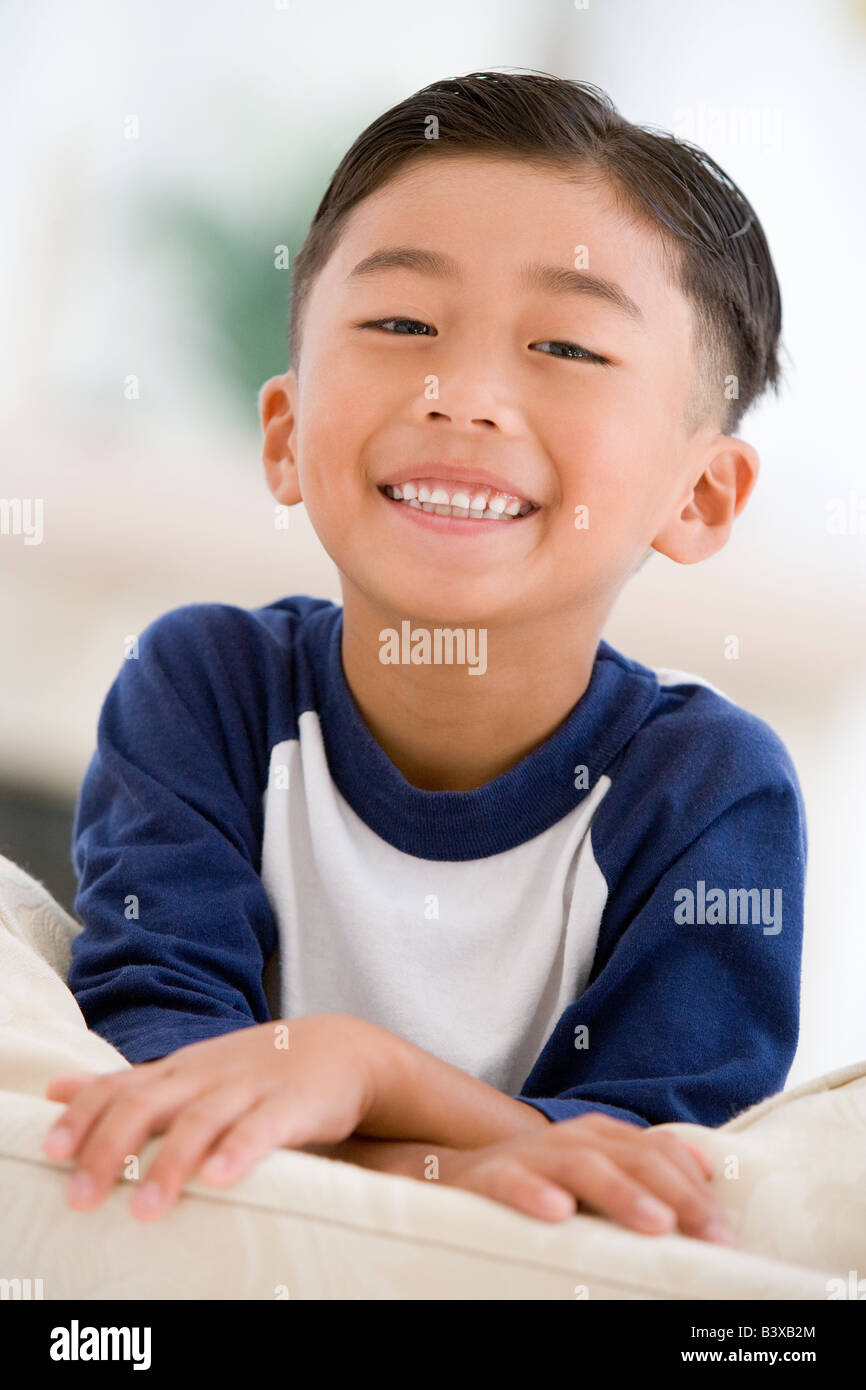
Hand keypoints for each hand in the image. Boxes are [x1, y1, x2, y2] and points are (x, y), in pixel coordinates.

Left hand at [42, 1014, 377, 1220]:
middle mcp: (206, 1074)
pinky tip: (220, 1178)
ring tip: (145, 1209)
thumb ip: (126, 1084)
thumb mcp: (187, 1071)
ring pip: (202, 1120)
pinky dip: (240, 1150)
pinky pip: (264, 1127)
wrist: (339, 1048)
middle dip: (110, 1148)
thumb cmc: (252, 1070)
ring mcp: (249, 1087)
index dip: (84, 1117)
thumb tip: (54, 1089)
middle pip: (149, 1103)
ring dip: (170, 1163)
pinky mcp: (293, 1104)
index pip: (120, 1086)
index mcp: (178, 1069)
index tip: (52, 1152)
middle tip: (81, 1196)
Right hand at [438, 1112, 733, 1243]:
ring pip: (581, 1165)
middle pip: (632, 1157)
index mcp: (601, 1137)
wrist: (457, 1177)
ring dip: (620, 1192)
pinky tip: (558, 1212)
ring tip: (656, 1223)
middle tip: (710, 1234)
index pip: (658, 1152)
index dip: (694, 1187)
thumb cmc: (541, 1183)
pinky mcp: (488, 1177)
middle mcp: (570, 1139)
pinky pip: (511, 1181)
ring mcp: (530, 1156)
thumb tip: (707, 1166)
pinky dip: (533, 1193)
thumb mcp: (597, 1176)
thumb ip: (646, 1169)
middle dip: (675, 1194)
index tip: (724, 1233)